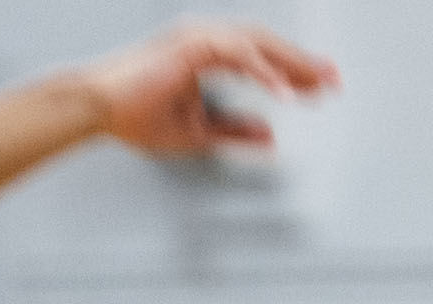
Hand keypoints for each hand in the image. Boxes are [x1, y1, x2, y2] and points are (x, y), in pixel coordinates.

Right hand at [74, 19, 338, 156]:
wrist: (97, 109)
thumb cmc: (135, 117)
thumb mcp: (199, 132)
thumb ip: (235, 131)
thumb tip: (271, 136)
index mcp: (207, 53)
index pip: (261, 59)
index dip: (292, 74)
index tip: (320, 89)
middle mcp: (207, 39)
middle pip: (267, 46)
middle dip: (303, 64)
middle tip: (335, 80)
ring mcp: (200, 37)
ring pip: (259, 45)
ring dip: (291, 64)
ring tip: (319, 84)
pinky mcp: (194, 45)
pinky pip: (240, 56)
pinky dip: (265, 74)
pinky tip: (286, 93)